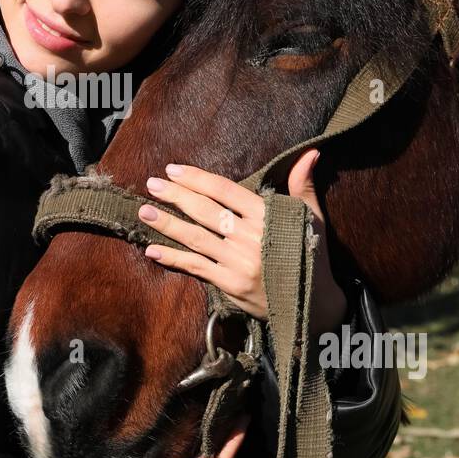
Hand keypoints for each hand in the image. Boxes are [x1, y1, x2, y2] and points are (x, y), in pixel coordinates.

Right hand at [104, 414, 249, 457]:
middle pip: (210, 456)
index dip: (233, 442)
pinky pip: (176, 450)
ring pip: (195, 452)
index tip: (245, 416)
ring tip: (219, 409)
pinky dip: (187, 435)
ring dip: (210, 434)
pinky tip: (187, 421)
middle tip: (237, 406)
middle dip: (225, 434)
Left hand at [136, 151, 348, 335]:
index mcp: (267, 217)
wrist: (315, 304)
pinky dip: (173, 258)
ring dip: (167, 224)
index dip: (197, 178)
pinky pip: (197, 267)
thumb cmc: (310, 255)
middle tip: (152, 183)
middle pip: (205, 211)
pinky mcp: (231, 284)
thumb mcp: (312, 218)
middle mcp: (251, 237)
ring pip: (196, 238)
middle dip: (176, 195)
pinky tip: (152, 249)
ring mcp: (239, 262)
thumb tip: (310, 153)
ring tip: (143, 211)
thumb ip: (303, 185)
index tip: (173, 169)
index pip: (225, 191)